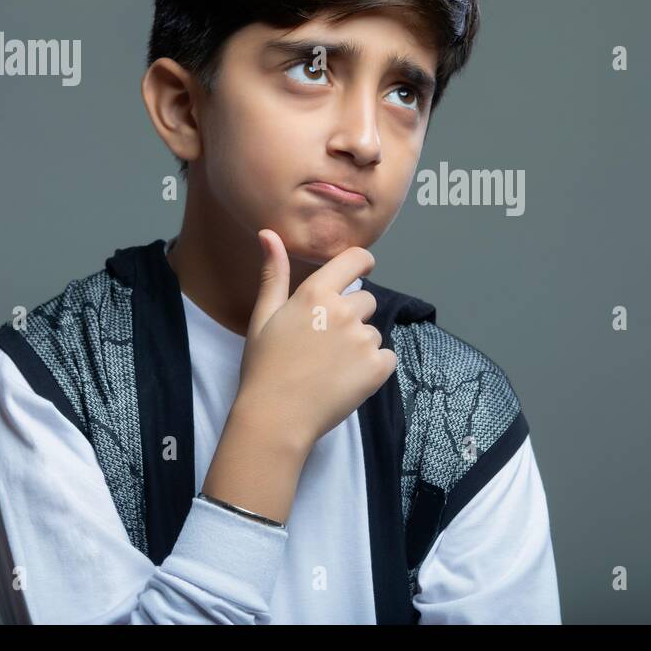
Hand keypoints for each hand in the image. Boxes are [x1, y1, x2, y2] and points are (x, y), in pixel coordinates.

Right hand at [235, 228, 396, 452]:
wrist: (275, 417)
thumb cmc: (264, 367)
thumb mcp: (263, 316)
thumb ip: (274, 273)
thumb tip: (269, 234)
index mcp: (316, 293)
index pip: (356, 259)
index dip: (362, 262)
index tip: (361, 270)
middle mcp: (344, 311)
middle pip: (366, 301)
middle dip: (352, 316)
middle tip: (325, 343)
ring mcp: (363, 340)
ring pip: (373, 333)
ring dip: (359, 345)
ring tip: (330, 367)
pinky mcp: (378, 368)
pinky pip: (386, 358)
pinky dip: (373, 368)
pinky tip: (347, 380)